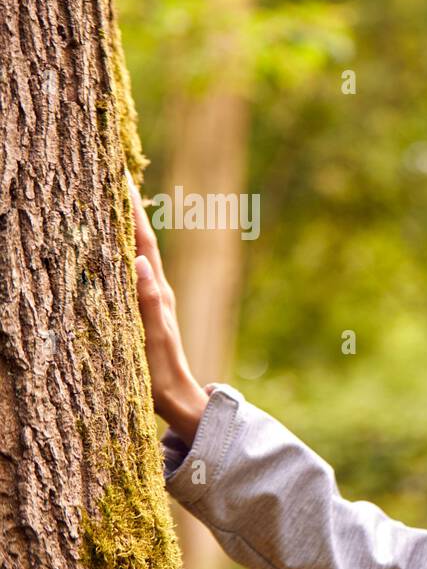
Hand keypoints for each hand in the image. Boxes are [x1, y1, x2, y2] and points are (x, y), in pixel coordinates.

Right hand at [129, 176, 209, 445]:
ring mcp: (150, 296)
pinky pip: (128, 267)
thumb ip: (150, 304)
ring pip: (133, 249)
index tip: (119, 175)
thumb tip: (142, 263)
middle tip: (110, 169)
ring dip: (122, 222)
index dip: (131, 209)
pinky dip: (119, 247)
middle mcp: (155, 286)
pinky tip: (110, 241)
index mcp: (158, 289)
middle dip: (125, 204)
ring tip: (107, 193)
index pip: (143, 240)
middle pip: (138, 237)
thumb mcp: (153, 340)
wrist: (177, 399)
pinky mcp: (143, 307)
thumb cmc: (162, 373)